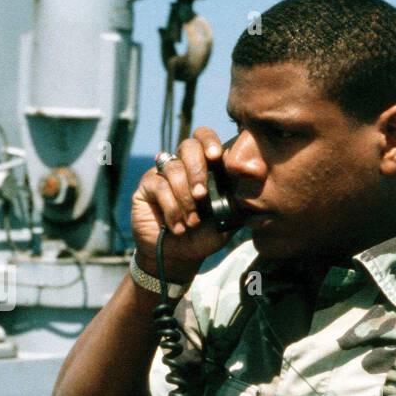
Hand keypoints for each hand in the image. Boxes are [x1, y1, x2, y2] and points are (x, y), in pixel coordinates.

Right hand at [131, 126, 230, 282]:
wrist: (179, 257)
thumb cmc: (204, 236)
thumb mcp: (226, 221)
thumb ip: (236, 202)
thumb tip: (249, 184)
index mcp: (205, 168)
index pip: (205, 139)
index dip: (209, 141)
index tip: (216, 156)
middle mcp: (183, 166)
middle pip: (188, 146)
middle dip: (197, 169)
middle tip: (201, 195)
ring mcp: (163, 174)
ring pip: (174, 169)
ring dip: (185, 197)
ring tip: (192, 221)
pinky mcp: (147, 186)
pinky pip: (159, 185)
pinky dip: (171, 208)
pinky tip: (177, 226)